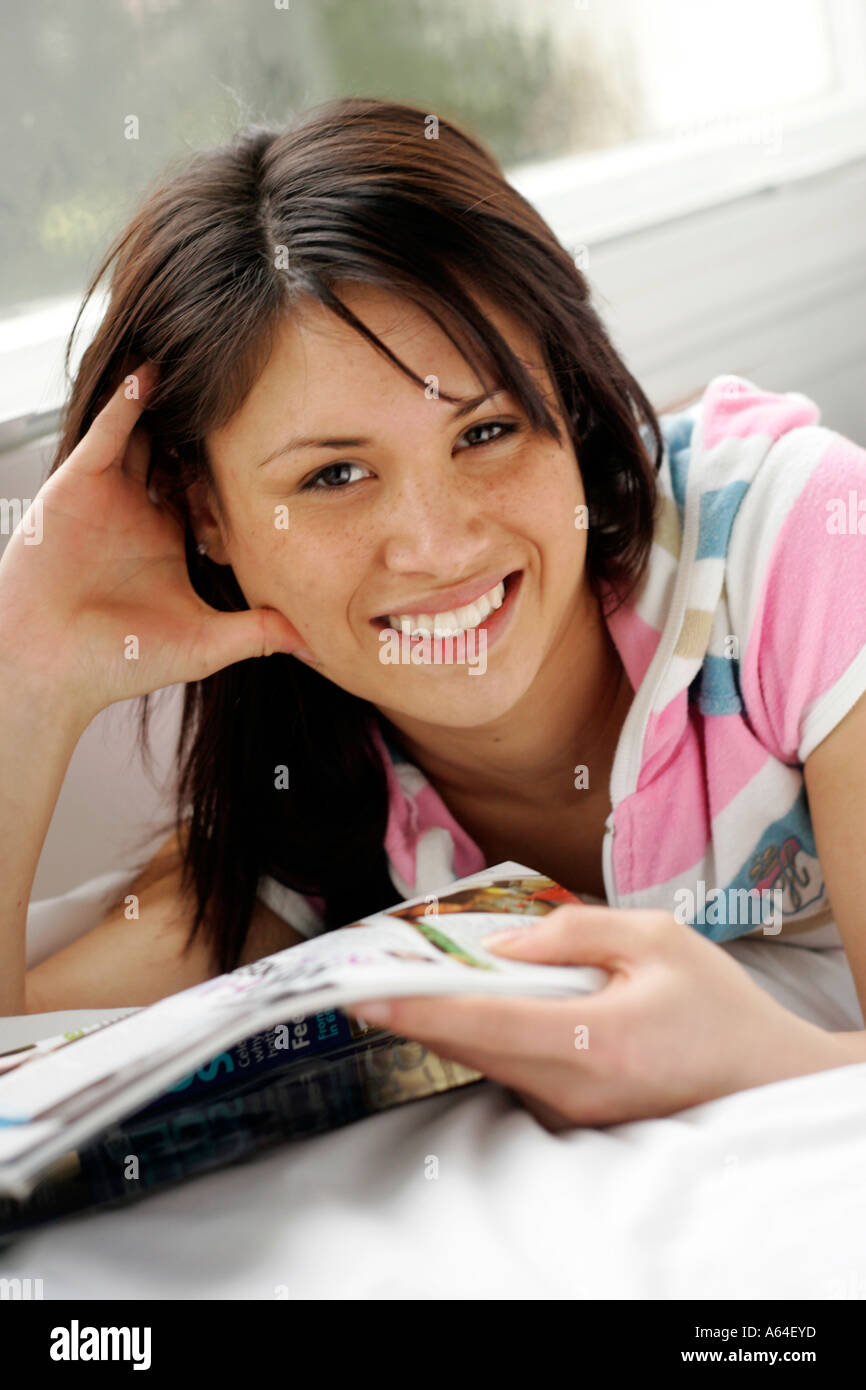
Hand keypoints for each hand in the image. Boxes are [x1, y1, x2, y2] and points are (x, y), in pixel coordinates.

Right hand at [0, 363, 303, 724]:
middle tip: (245, 389)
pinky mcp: (78, 483)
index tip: (277, 443)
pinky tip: (152, 373)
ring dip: (168, 404)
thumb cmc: (118, 661)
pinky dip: (126, 402)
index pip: (208, 491)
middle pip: (176, 454)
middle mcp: (138, 514)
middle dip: (204, 428)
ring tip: (204, 365)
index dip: (236, 470)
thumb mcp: (205, 643)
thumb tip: (316, 642)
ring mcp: (108, 496)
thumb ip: (259, 632)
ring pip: (142, 433)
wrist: (50, 665)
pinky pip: (107, 432)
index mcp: (167, 544)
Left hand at [345, 904, 852, 1128]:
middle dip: (416, 1009)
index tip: (363, 996)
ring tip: (420, 972)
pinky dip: (489, 1032)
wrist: (764, 1076)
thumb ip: (575, 931)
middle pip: (470, 1046)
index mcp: (594, 1041)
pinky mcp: (572, 1113)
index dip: (417, 1010)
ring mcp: (570, 1109)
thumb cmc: (716, 1005)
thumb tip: (504, 943)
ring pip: (487, 1058)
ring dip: (452, 1018)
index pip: (484, 1025)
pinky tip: (483, 998)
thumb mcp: (657, 939)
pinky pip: (513, 1067)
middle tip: (369, 972)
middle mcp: (572, 1088)